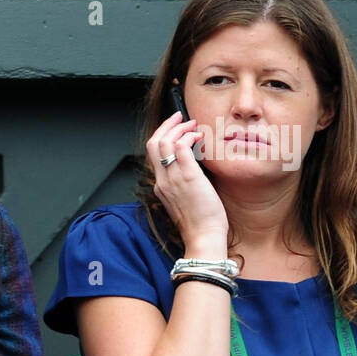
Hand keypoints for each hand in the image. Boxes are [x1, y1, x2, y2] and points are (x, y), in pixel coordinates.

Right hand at [146, 112, 228, 257]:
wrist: (203, 238)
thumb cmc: (201, 224)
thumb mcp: (186, 201)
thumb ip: (185, 183)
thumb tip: (195, 166)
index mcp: (161, 186)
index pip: (153, 154)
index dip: (162, 136)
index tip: (175, 128)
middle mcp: (163, 180)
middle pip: (153, 143)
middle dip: (166, 125)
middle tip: (180, 117)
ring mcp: (173, 178)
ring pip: (164, 141)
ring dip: (179, 127)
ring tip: (193, 125)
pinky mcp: (188, 176)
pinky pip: (181, 146)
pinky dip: (188, 136)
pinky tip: (198, 137)